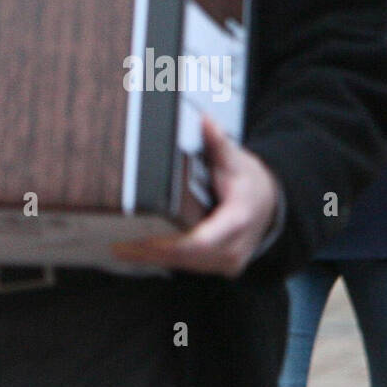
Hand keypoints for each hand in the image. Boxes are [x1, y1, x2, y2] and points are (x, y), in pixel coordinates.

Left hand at [110, 116, 279, 277]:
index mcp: (237, 220)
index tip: (143, 238)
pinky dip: (160, 259)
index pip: (201, 240)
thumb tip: (206, 121)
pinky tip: (135, 253)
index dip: (170, 243)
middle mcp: (233, 248)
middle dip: (151, 252)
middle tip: (118, 244)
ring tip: (119, 248)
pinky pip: (185, 265)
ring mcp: (225, 261)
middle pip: (186, 256)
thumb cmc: (250, 184)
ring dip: (151, 258)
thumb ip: (219, 142)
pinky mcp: (214, 265)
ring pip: (183, 265)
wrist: (268, 206)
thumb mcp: (236, 161)